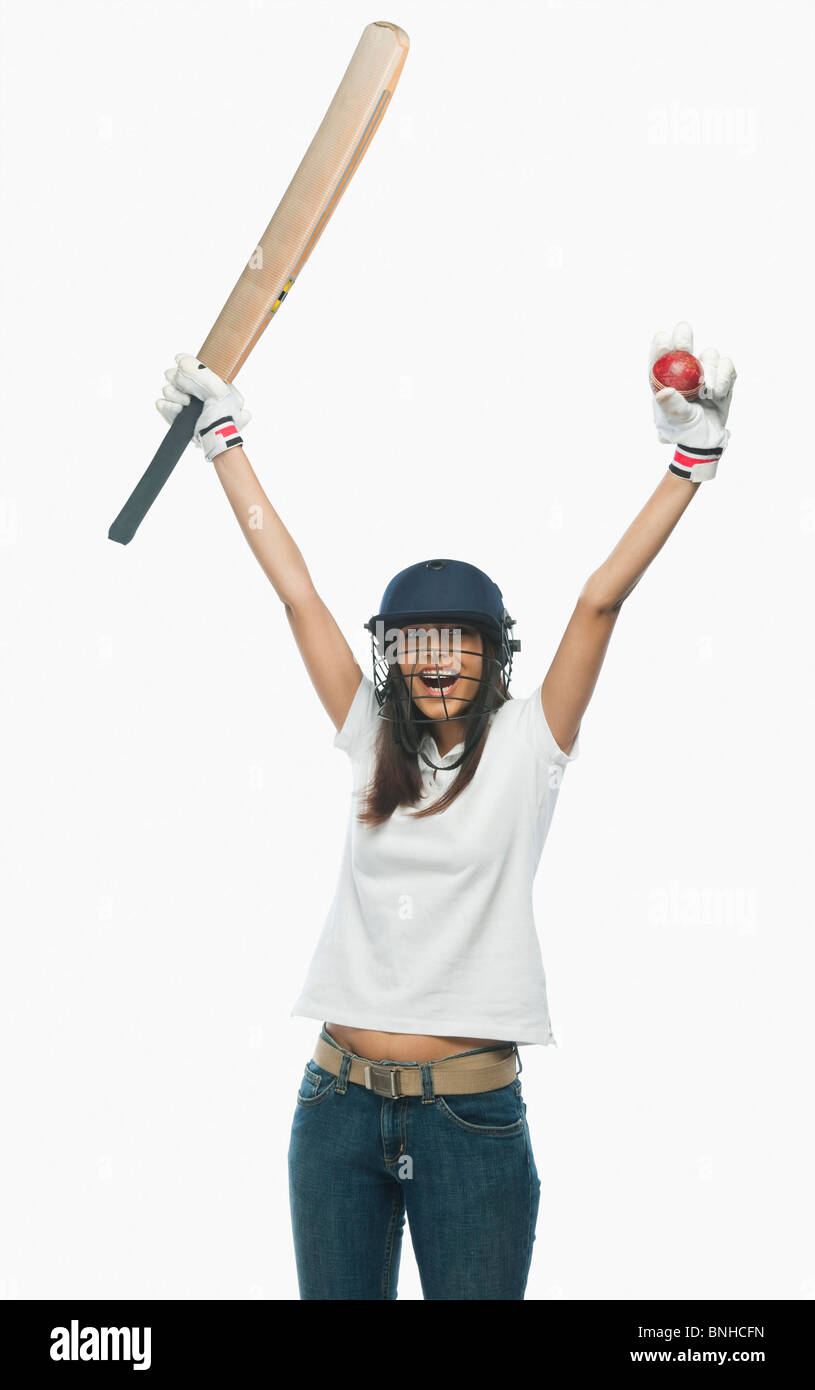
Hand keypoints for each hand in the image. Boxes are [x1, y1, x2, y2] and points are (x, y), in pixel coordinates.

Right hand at [156, 353, 251, 460]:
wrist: (216, 440)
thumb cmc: (224, 417)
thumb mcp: (218, 389)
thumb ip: (200, 371)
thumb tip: (179, 359)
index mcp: (209, 380)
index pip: (189, 362)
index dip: (184, 361)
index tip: (181, 362)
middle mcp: (194, 390)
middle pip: (174, 373)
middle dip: (179, 379)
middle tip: (189, 389)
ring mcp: (183, 403)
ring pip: (167, 388)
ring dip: (175, 394)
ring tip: (187, 404)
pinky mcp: (173, 416)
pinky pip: (161, 403)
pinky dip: (168, 406)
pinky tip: (179, 410)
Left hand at [649, 321, 735, 480]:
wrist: (706, 441)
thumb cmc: (684, 431)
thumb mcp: (674, 422)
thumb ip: (671, 406)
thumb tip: (663, 392)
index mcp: (664, 380)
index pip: (659, 359)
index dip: (660, 346)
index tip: (663, 339)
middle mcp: (683, 372)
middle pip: (683, 344)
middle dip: (683, 337)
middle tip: (684, 336)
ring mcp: (704, 372)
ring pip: (709, 355)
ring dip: (711, 370)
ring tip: (709, 392)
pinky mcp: (723, 376)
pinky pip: (727, 365)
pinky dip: (725, 377)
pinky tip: (719, 393)